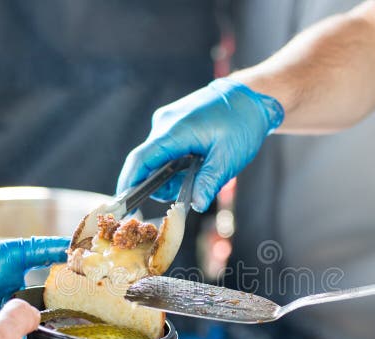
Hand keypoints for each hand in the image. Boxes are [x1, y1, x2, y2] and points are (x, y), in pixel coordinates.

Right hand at [116, 78, 283, 211]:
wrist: (251, 96)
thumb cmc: (242, 123)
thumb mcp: (229, 157)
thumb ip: (209, 182)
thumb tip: (196, 205)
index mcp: (174, 131)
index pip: (141, 160)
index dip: (130, 183)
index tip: (123, 204)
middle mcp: (164, 124)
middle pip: (147, 162)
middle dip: (158, 184)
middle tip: (183, 195)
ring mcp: (167, 121)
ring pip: (156, 157)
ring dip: (170, 175)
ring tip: (198, 175)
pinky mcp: (172, 122)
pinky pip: (164, 149)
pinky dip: (174, 163)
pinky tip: (195, 165)